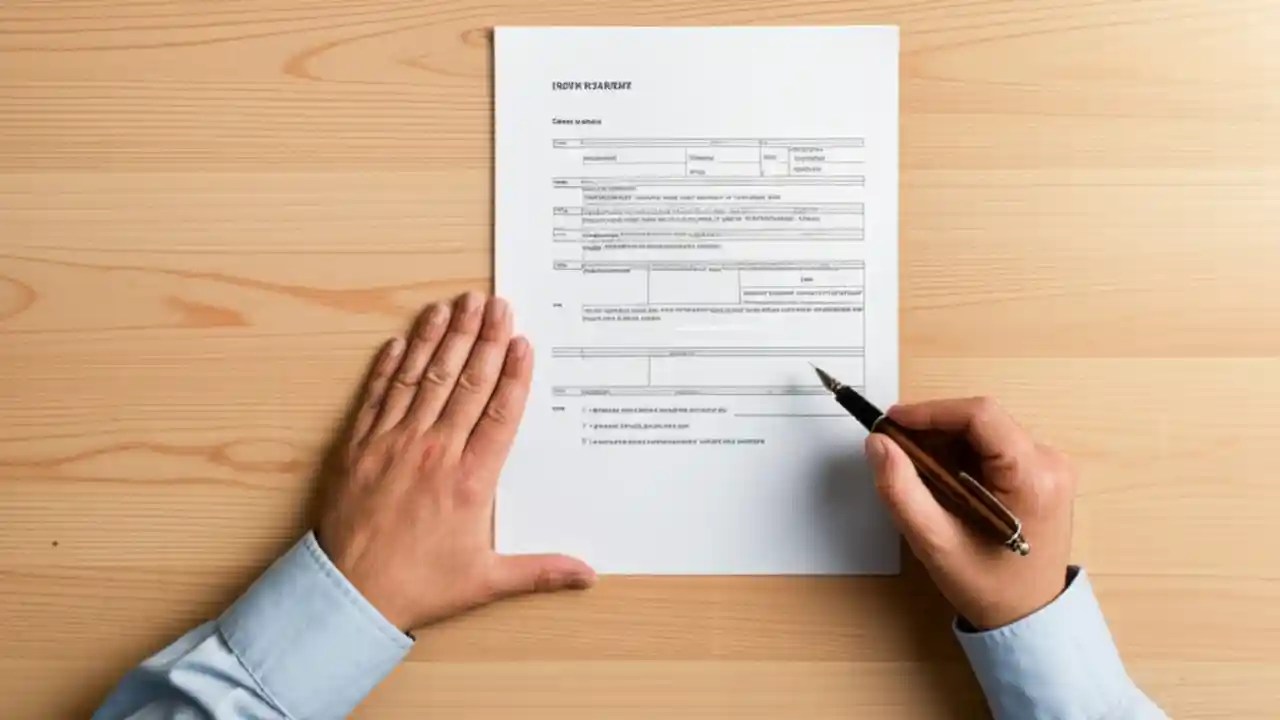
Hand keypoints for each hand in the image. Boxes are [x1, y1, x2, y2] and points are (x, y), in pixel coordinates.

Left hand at [316, 292, 595, 631]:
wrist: (349, 594)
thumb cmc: (417, 587)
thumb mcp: (485, 582)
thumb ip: (540, 571)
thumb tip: (587, 575)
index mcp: (470, 481)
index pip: (500, 414)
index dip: (513, 374)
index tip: (521, 341)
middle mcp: (434, 452)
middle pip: (466, 384)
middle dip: (483, 339)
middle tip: (495, 304)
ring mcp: (394, 444)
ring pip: (424, 379)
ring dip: (442, 338)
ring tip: (455, 305)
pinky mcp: (361, 446)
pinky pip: (380, 394)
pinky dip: (392, 365)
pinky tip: (404, 340)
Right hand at [865, 397, 1072, 629]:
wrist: (1029, 615)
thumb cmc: (988, 585)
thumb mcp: (935, 543)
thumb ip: (902, 491)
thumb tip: (878, 444)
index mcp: (1032, 477)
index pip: (980, 416)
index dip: (931, 411)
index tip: (892, 423)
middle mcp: (1050, 463)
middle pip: (982, 421)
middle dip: (934, 430)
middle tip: (897, 452)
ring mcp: (1050, 466)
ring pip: (985, 431)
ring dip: (946, 443)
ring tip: (918, 473)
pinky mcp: (1042, 472)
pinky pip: (994, 446)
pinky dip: (962, 454)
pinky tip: (943, 480)